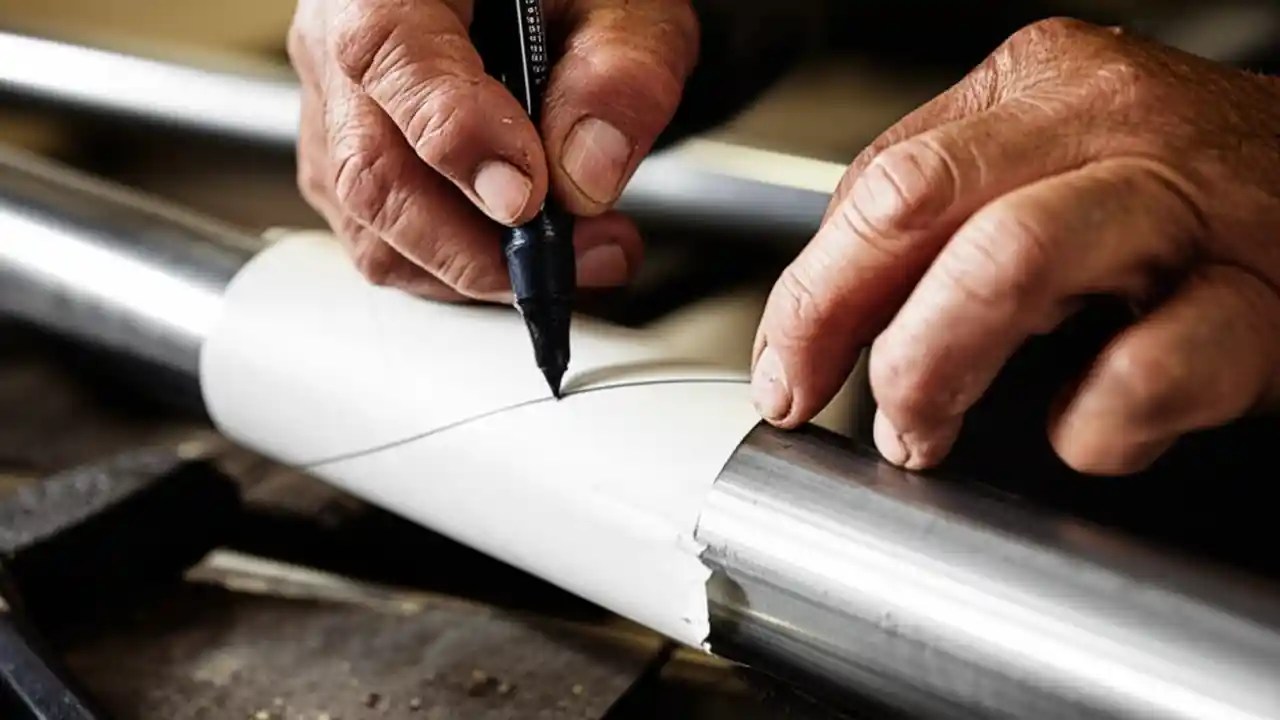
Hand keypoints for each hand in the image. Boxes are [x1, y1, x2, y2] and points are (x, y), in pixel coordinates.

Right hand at [287, 0, 698, 299]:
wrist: (548, 2)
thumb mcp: (626, 7)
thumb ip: (618, 76)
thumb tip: (586, 178)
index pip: (391, 55)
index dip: (457, 139)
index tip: (527, 198)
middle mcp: (341, 37)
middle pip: (370, 169)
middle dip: (476, 246)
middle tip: (574, 255)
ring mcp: (337, 109)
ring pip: (373, 226)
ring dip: (477, 269)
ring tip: (574, 254)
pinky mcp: (356, 165)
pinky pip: (387, 243)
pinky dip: (463, 268)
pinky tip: (531, 252)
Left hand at [751, 18, 1279, 475]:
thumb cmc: (1187, 191)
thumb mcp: (1049, 164)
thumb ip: (938, 211)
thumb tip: (827, 304)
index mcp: (1040, 88)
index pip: (880, 182)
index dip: (810, 290)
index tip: (785, 364)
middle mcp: (1109, 128)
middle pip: (917, 203)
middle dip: (842, 320)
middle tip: (828, 397)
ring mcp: (1186, 210)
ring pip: (1011, 262)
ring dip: (934, 363)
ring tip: (920, 428)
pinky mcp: (1260, 308)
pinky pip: (1145, 371)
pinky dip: (1088, 422)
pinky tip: (1079, 428)